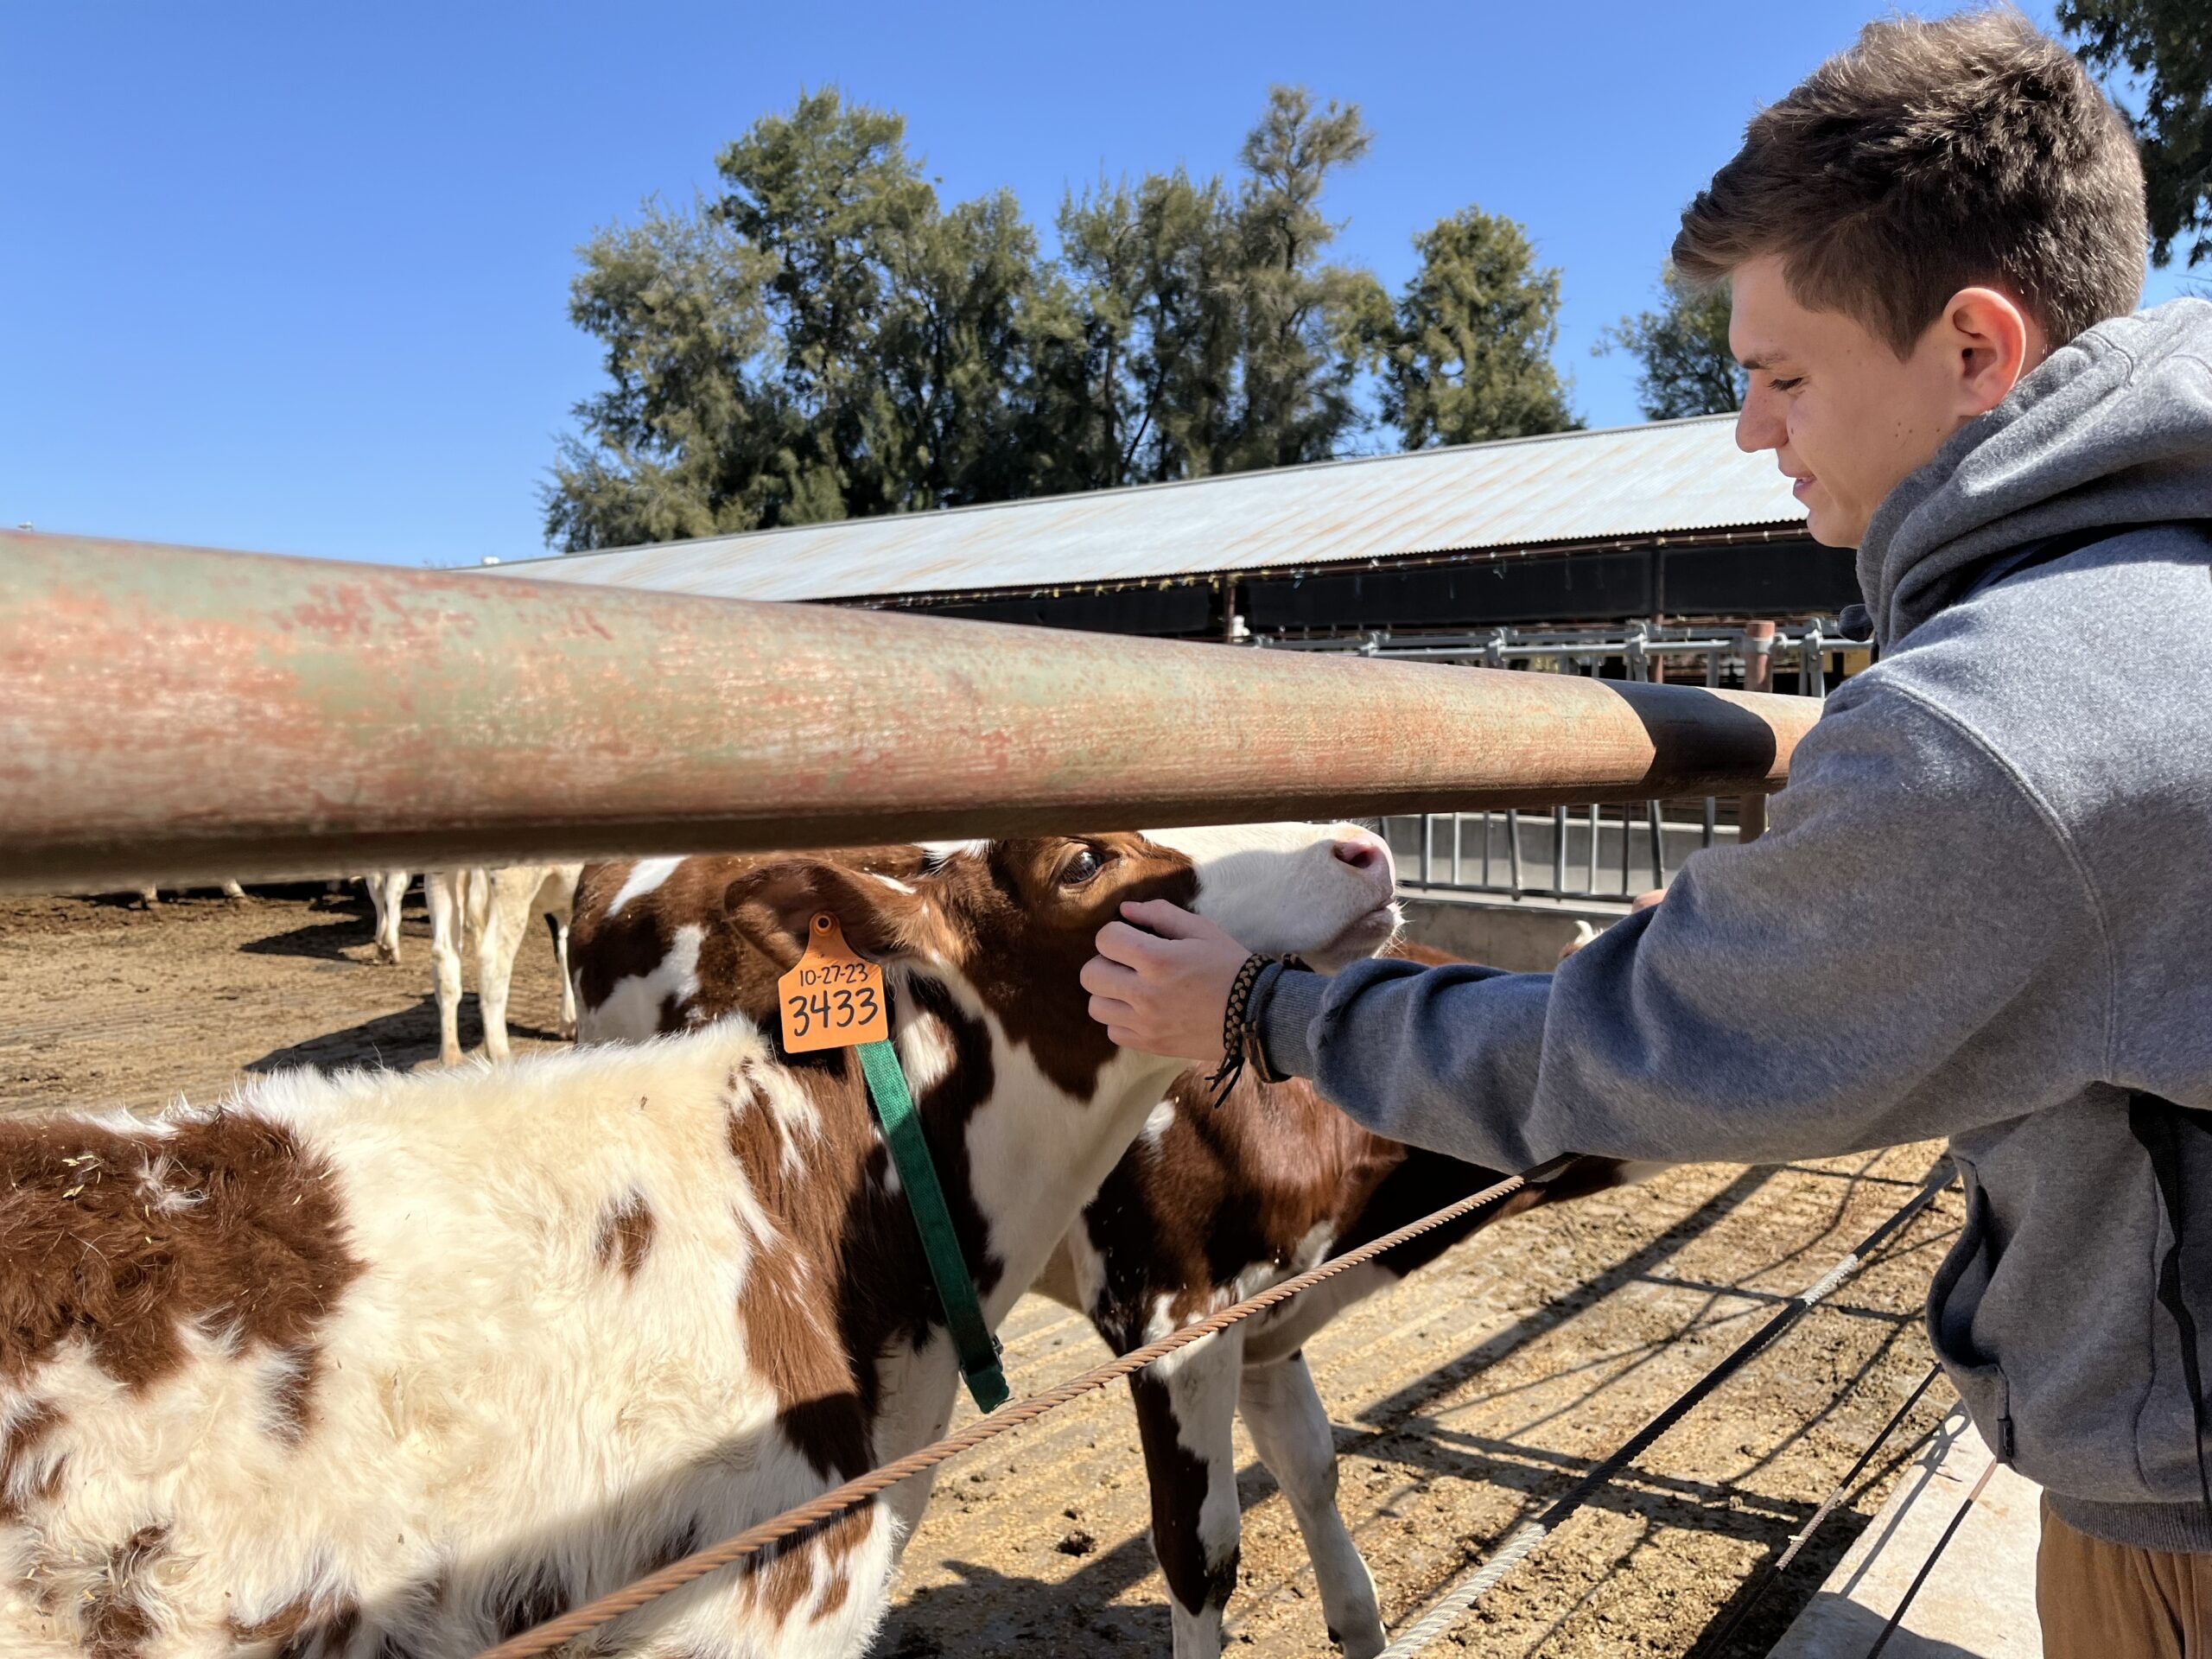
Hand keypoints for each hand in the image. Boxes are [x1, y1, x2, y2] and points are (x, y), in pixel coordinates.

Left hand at [1081, 899, 1250, 1061]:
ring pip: (1096, 1006)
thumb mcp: (1201, 930)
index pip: (1105, 939)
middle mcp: (1145, 994)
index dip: (1115, 933)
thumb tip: (1125, 909)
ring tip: (1131, 988)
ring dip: (1109, 993)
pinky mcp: (1150, 1045)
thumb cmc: (1228, 966)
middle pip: (1090, 975)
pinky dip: (1120, 1020)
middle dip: (1105, 962)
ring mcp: (1146, 1023)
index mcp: (1158, 960)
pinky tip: (1140, 1010)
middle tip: (1127, 963)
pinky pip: (1113, 1032)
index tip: (1131, 938)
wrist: (1254, 1014)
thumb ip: (1160, 914)